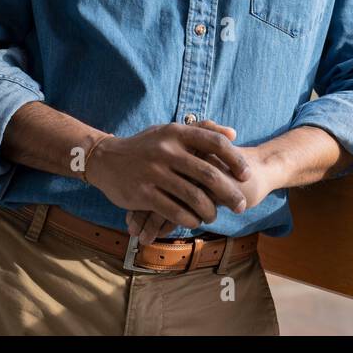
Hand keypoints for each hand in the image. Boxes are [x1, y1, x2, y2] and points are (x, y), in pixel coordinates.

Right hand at [85, 120, 251, 232]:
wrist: (106, 159)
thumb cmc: (147, 145)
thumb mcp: (171, 131)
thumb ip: (203, 130)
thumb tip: (233, 133)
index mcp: (177, 133)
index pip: (215, 143)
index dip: (235, 160)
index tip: (246, 175)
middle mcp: (167, 150)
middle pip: (209, 174)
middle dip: (230, 193)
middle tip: (241, 206)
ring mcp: (154, 172)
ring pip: (193, 196)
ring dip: (210, 210)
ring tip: (214, 216)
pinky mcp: (143, 193)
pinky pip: (174, 211)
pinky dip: (189, 219)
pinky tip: (195, 221)